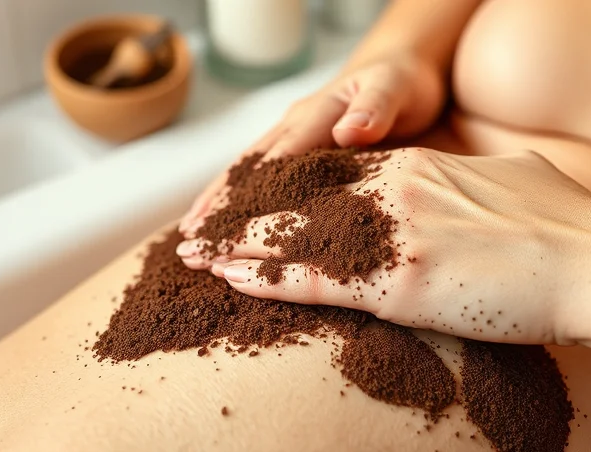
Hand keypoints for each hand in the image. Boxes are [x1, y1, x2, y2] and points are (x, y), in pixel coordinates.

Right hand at [179, 57, 444, 234]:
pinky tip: (226, 226)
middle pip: (248, 169)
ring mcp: (293, 138)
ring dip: (218, 205)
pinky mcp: (299, 152)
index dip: (250, 194)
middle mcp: (295, 126)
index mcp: (315, 113)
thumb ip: (375, 108)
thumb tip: (349, 130)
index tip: (227, 225)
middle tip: (190, 241)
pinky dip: (239, 202)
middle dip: (218, 205)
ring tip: (190, 238)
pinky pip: (262, 178)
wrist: (400, 71)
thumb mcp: (395, 88)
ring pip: (247, 175)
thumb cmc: (400, 82)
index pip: (276, 160)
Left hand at [197, 148, 590, 346]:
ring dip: (238, 246)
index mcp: (426, 168)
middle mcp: (400, 190)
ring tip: (193, 254)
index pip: (337, 172)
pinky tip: (229, 279)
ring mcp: (395, 232)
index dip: (288, 188)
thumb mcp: (521, 183)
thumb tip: (484, 183)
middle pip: (303, 198)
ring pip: (295, 235)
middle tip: (201, 224)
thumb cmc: (574, 230)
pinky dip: (264, 277)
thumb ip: (486, 179)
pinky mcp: (399, 280)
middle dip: (246, 214)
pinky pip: (313, 276)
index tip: (254, 200)